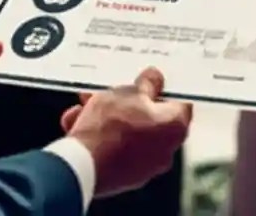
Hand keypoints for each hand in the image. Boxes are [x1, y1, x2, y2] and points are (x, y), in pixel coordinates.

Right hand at [59, 67, 191, 198]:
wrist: (82, 166)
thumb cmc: (110, 126)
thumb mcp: (128, 93)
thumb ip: (146, 84)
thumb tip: (155, 78)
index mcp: (175, 128)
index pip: (179, 102)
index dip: (164, 87)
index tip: (150, 78)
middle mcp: (165, 151)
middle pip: (149, 117)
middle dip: (127, 101)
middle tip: (110, 88)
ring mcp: (144, 167)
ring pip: (127, 132)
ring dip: (107, 116)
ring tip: (85, 104)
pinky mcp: (122, 177)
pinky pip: (114, 149)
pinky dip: (99, 136)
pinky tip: (76, 122)